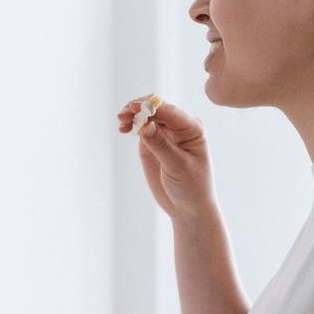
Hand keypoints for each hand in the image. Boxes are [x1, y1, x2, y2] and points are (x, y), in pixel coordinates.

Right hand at [116, 95, 217, 220]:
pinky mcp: (153, 142)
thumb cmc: (192, 187)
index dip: (151, 106)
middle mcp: (180, 127)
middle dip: (139, 109)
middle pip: (157, 109)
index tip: (133, 108)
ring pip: (147, 116)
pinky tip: (123, 128)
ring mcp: (165, 133)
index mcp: (192, 129)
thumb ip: (161, 145)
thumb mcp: (178, 167)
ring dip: (133, 115)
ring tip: (121, 122)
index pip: (170, 111)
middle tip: (123, 115)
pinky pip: (141, 127)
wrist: (188, 207)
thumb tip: (146, 125)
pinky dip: (131, 124)